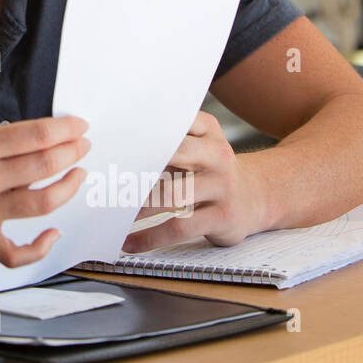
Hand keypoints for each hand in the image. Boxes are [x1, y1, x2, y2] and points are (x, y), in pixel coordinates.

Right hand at [0, 116, 90, 267]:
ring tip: (76, 173)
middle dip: (73, 152)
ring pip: (41, 204)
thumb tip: (38, 139)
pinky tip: (53, 231)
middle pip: (45, 165)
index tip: (79, 126)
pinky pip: (14, 252)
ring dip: (68, 187)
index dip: (66, 129)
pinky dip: (39, 247)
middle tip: (83, 144)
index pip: (37, 135)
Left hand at [121, 110, 269, 252]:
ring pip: (171, 194)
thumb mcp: (198, 145)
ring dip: (136, 206)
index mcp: (208, 130)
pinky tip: (130, 242)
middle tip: (104, 176)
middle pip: (174, 152)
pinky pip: (180, 227)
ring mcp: (222, 186)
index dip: (143, 127)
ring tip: (108, 213)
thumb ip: (166, 140)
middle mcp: (217, 154)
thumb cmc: (209, 169)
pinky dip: (150, 236)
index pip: (175, 121)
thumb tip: (114, 147)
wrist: (258, 196)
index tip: (111, 137)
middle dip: (137, 164)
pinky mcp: (222, 217)